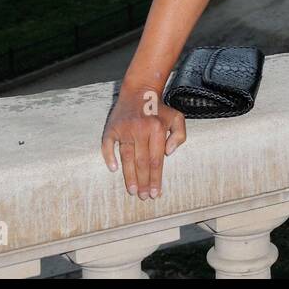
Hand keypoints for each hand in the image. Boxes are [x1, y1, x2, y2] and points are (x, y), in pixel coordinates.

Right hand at [100, 85, 187, 200]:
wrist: (139, 91)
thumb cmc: (160, 109)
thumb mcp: (177, 118)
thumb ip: (179, 135)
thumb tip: (168, 154)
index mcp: (158, 128)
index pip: (156, 160)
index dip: (156, 178)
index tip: (156, 193)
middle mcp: (141, 129)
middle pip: (142, 162)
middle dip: (143, 182)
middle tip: (144, 197)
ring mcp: (125, 129)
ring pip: (127, 157)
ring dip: (129, 176)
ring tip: (132, 191)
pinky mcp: (111, 128)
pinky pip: (108, 145)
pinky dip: (109, 157)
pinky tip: (113, 169)